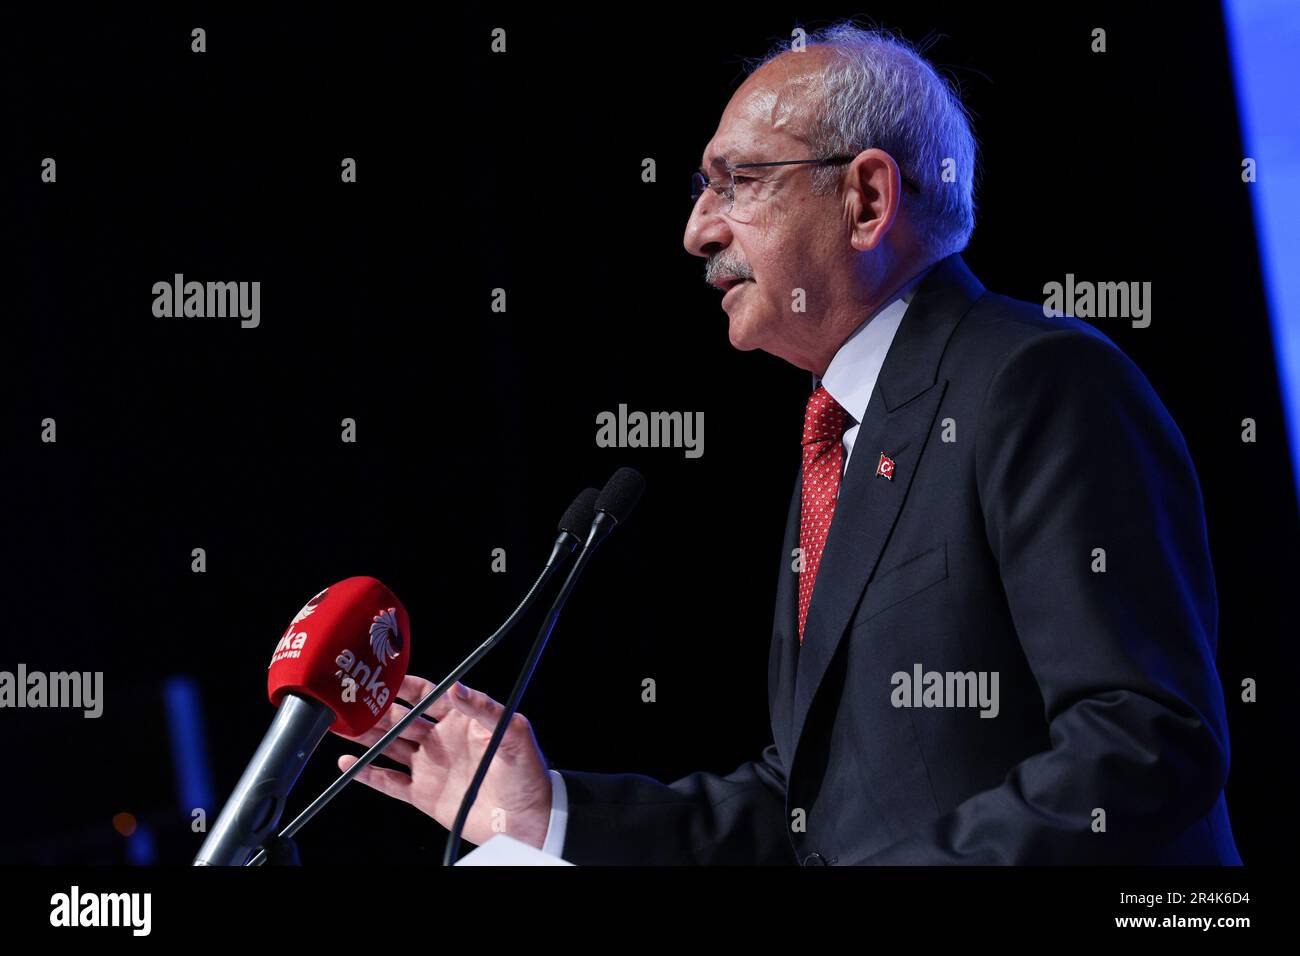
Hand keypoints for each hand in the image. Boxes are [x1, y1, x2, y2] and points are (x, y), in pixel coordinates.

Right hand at [332, 675, 553, 849]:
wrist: (527, 820)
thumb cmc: (527, 773)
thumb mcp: (514, 733)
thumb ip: (484, 709)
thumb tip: (457, 686)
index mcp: (461, 721)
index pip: (429, 696)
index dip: (406, 686)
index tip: (383, 678)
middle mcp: (442, 740)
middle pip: (402, 720)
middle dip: (377, 711)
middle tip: (352, 702)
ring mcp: (431, 766)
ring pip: (390, 747)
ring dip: (367, 738)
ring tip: (342, 728)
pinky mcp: (424, 794)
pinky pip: (390, 782)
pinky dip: (368, 773)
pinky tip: (348, 763)